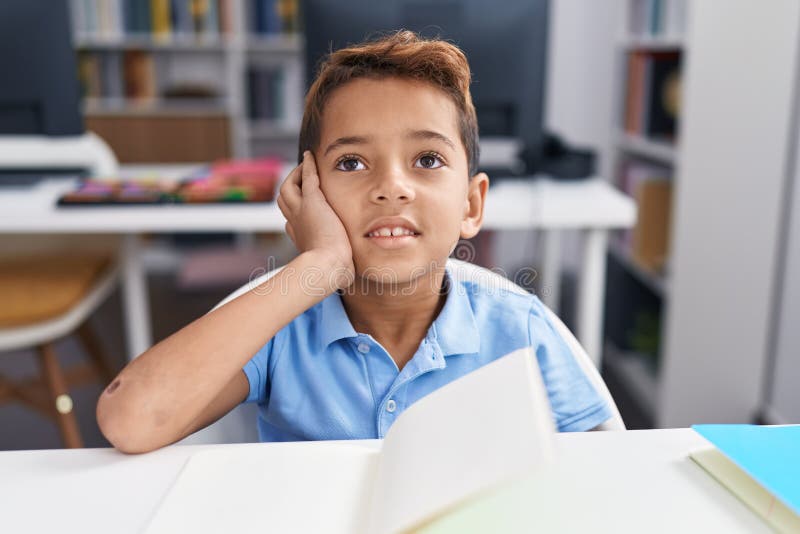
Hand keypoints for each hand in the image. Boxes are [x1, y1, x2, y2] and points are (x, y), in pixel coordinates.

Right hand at [276, 151, 354, 288]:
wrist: (329, 267)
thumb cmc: (334, 274)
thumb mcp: (335, 270)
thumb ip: (341, 272)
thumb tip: (349, 284)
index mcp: (299, 237)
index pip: (291, 220)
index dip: (294, 213)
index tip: (302, 210)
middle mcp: (295, 222)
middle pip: (284, 199)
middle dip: (291, 188)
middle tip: (302, 179)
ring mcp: (301, 211)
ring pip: (289, 186)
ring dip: (296, 175)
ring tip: (306, 167)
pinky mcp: (312, 202)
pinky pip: (308, 177)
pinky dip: (308, 166)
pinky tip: (311, 156)